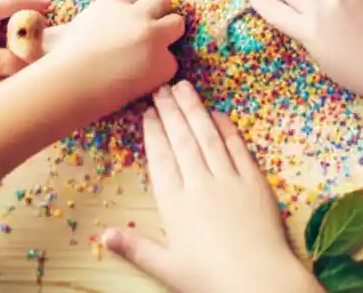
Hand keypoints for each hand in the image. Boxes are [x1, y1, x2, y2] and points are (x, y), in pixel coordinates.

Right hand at [44, 0, 183, 108]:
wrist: (74, 84)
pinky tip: (143, 79)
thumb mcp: (53, 34)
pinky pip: (172, 62)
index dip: (132, 9)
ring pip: (177, 23)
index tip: (126, 23)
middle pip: (161, 0)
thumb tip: (21, 25)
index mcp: (113, 1)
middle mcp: (137, 13)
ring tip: (153, 52)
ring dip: (168, 35)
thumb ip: (48, 26)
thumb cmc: (60, 61)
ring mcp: (153, 35)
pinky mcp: (164, 61)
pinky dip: (162, 70)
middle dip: (157, 15)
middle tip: (148, 34)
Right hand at [102, 82, 319, 292]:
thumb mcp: (167, 267)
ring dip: (195, 111)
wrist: (259, 280)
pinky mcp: (254, 182)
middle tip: (161, 89)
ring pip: (207, 137)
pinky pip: (237, 148)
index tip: (148, 112)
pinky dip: (227, 129)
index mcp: (175, 204)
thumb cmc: (211, 279)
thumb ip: (135, 248)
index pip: (160, 159)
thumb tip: (103, 235)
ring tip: (184, 88)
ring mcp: (228, 180)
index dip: (153, 133)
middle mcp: (199, 185)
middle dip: (170, 112)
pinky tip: (219, 114)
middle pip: (182, 140)